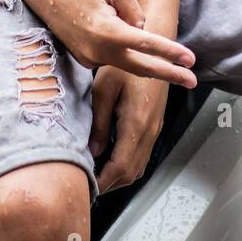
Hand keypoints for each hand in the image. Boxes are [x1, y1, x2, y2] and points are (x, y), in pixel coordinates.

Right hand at [18, 0, 196, 87]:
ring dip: (141, 54)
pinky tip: (111, 26)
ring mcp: (88, 57)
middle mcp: (97, 51)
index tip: (191, 61)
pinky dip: (121, 48)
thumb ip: (134, 9)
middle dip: (168, 74)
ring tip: (149, 41)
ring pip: (124, 59)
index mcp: (107, 31)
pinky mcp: (83, 58)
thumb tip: (142, 29)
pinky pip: (110, 55)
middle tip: (192, 81)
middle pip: (140, 67)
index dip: (170, 53)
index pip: (146, 44)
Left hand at [89, 67, 168, 194]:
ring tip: (97, 177)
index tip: (87, 188)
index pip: (120, 166)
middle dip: (110, 185)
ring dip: (119, 177)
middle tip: (88, 188)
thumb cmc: (126, 65)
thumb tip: (93, 152)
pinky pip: (142, 155)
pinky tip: (111, 161)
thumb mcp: (104, 89)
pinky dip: (127, 166)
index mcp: (136, 124)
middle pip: (131, 173)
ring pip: (139, 167)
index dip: (103, 182)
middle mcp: (149, 131)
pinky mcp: (155, 125)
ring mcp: (155, 130)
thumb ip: (99, 123)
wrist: (155, 52)